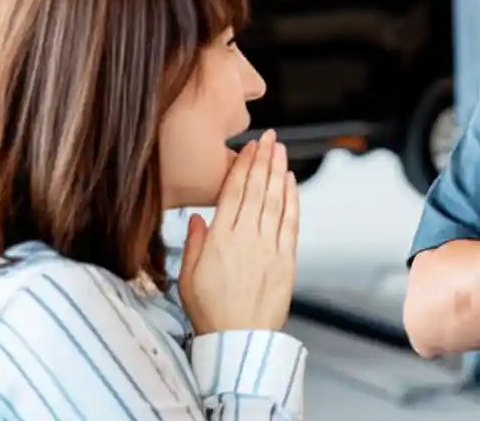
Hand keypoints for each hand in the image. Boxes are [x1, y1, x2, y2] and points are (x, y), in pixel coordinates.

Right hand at [178, 130, 299, 334]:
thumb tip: (198, 218)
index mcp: (218, 241)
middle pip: (256, 190)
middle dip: (262, 160)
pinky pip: (290, 222)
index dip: (241, 167)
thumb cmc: (212, 313)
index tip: (248, 149)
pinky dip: (292, 199)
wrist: (240, 341)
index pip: (232, 194)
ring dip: (278, 172)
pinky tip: (291, 182)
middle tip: (269, 138)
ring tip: (280, 150)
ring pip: (274, 201)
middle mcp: (245, 239)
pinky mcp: (286, 259)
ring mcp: (268, 248)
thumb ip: (194, 245)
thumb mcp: (187, 279)